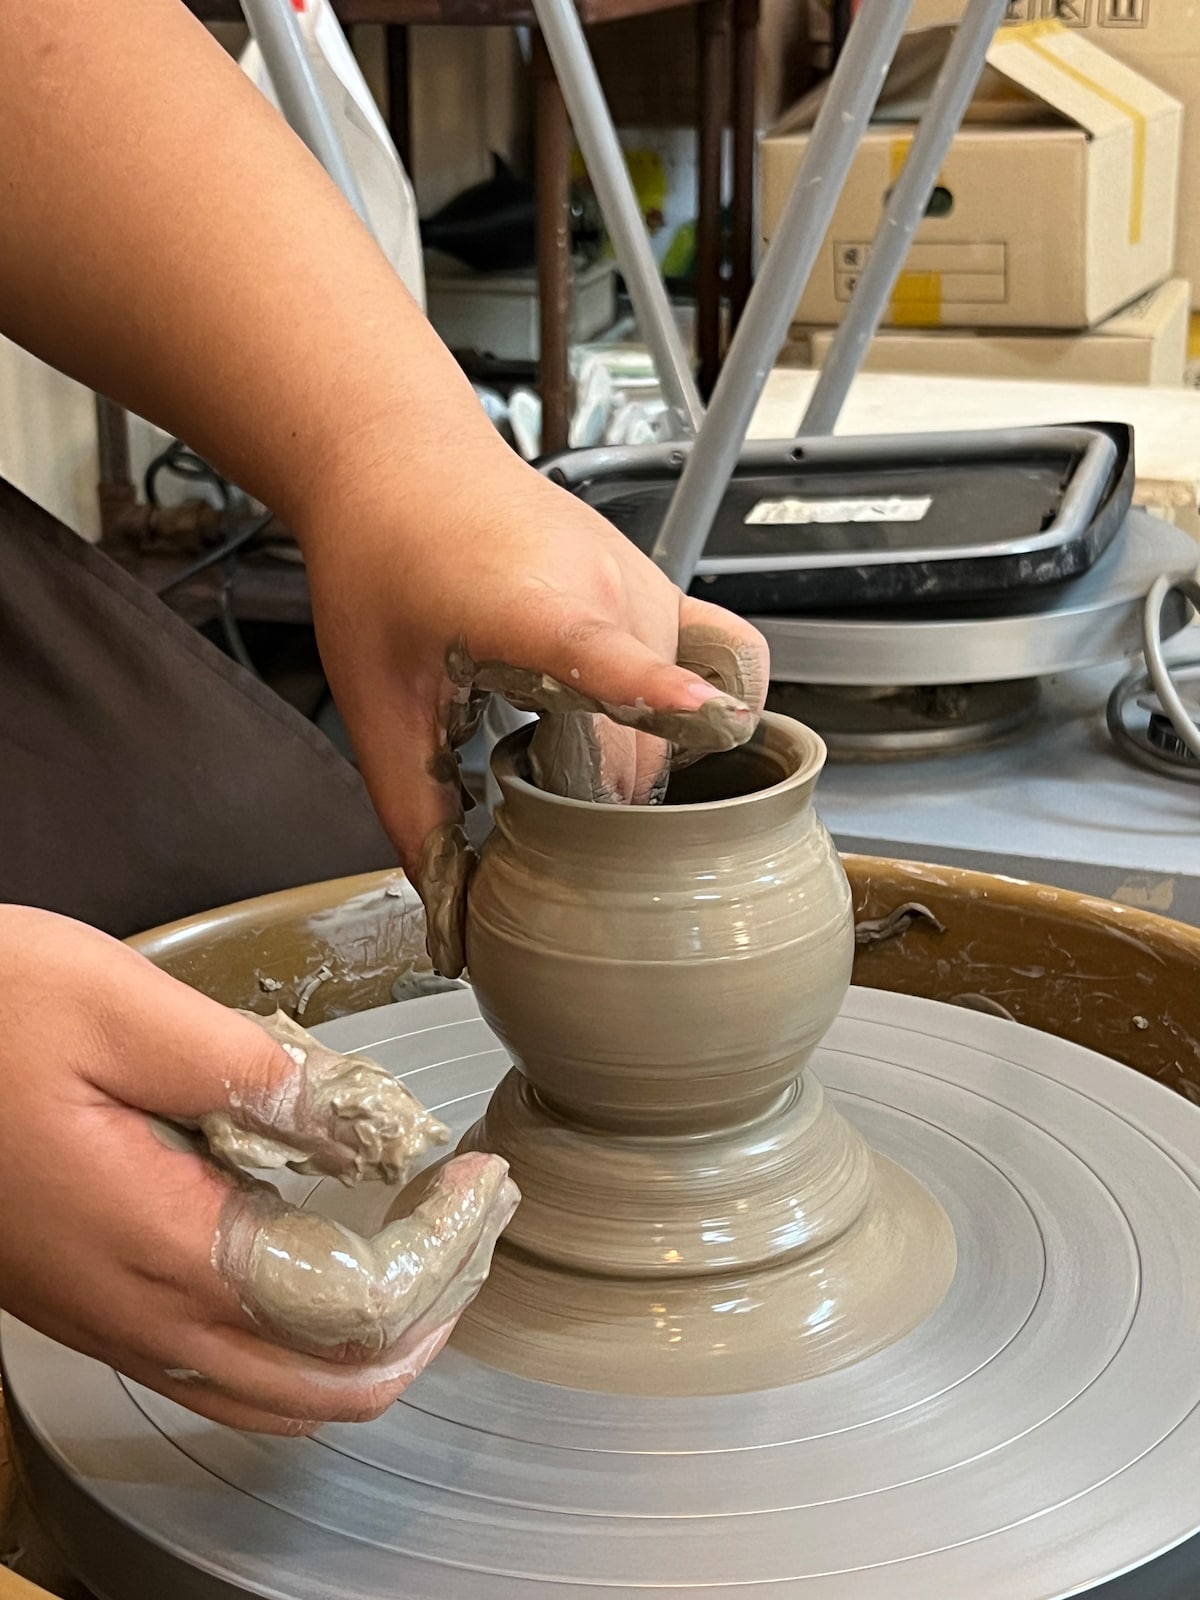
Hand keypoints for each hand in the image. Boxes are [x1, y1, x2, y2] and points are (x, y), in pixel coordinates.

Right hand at [0, 907, 516, 1434]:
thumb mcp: (121, 1008)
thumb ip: (259, 1076)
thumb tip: (371, 1131)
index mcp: (167, 1246)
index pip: (357, 1306)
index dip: (442, 1252)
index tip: (480, 1179)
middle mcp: (146, 1316)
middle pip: (332, 1387)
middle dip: (430, 1316)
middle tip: (473, 1228)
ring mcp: (115, 1327)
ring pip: (278, 1400)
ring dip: (374, 1345)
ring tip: (424, 1252)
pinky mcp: (95, 1309)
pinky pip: (226, 1376)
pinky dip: (306, 1349)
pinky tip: (324, 1269)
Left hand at [298, 454, 769, 975]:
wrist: (401, 462)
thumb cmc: (383, 561)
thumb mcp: (377, 704)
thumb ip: (415, 814)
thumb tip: (449, 919)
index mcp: (531, 608)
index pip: (608, 655)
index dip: (659, 690)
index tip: (710, 716)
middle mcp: (608, 588)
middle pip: (640, 748)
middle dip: (596, 804)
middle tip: (521, 795)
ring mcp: (647, 584)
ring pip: (674, 725)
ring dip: (630, 759)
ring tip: (553, 741)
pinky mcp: (662, 583)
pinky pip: (719, 658)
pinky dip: (695, 705)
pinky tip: (657, 727)